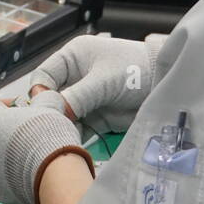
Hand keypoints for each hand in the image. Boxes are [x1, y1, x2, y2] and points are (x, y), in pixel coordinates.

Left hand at [0, 91, 84, 203]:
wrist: (53, 174)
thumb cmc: (46, 137)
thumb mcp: (48, 107)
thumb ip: (41, 100)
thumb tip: (43, 98)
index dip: (12, 105)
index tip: (26, 109)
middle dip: (10, 130)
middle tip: (32, 130)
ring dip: (11, 153)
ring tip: (34, 152)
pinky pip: (3, 176)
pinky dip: (15, 173)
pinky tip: (33, 169)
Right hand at [28, 34, 161, 131]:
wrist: (164, 83)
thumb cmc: (136, 69)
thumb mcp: (104, 80)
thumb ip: (78, 96)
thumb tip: (55, 112)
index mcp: (73, 58)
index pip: (44, 75)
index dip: (40, 91)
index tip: (44, 107)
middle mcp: (75, 78)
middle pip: (50, 98)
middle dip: (50, 113)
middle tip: (51, 127)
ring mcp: (84, 99)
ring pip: (62, 116)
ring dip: (61, 127)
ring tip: (61, 139)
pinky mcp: (96, 117)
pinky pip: (78, 129)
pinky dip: (74, 137)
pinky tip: (72, 144)